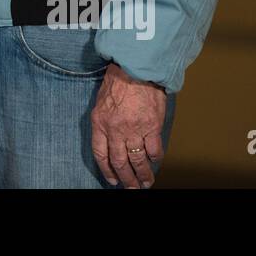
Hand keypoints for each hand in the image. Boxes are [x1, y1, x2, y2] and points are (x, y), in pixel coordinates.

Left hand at [90, 62, 168, 187]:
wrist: (135, 67)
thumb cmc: (119, 80)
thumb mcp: (101, 101)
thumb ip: (105, 121)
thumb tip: (111, 140)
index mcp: (100, 123)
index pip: (100, 154)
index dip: (106, 170)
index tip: (112, 179)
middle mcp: (115, 129)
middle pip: (119, 162)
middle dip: (126, 179)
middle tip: (131, 188)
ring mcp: (134, 129)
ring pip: (137, 161)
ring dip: (142, 175)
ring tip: (145, 183)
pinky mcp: (151, 126)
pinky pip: (153, 150)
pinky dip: (155, 158)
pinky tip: (155, 162)